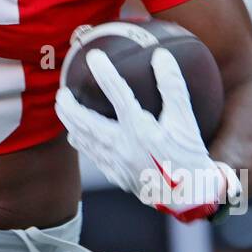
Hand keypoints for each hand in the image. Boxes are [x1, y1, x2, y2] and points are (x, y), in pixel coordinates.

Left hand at [56, 47, 241, 221]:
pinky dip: (81, 143)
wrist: (190, 195)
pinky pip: (91, 156)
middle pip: (86, 123)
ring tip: (63, 110)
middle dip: (69, 106)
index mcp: (141, 130)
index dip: (104, 72)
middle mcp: (123, 146)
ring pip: (84, 140)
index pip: (117, 94)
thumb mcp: (185, 120)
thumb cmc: (189, 154)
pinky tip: (77, 136)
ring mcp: (116, 163)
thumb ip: (172, 87)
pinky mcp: (115, 175)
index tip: (94, 56)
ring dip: (70, 123)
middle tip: (61, 92)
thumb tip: (162, 56)